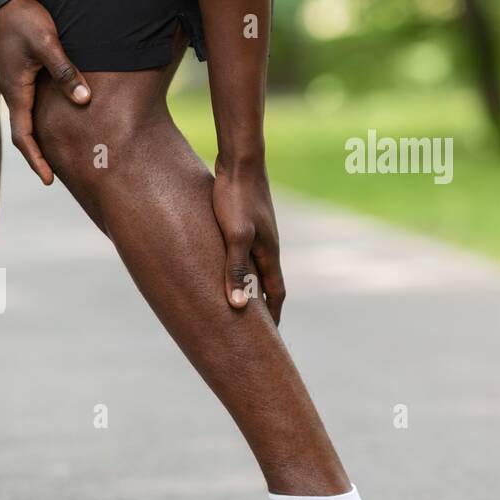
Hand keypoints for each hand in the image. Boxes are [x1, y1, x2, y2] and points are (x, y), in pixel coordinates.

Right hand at [0, 0, 90, 183]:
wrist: (4, 1)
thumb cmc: (25, 21)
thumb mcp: (48, 44)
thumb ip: (66, 73)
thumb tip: (85, 101)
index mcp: (17, 93)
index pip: (24, 137)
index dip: (37, 160)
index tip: (49, 180)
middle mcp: (14, 94)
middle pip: (24, 136)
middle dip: (37, 158)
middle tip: (53, 178)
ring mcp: (17, 86)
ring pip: (27, 123)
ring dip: (38, 143)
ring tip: (55, 158)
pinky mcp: (22, 77)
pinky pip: (30, 109)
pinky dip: (39, 124)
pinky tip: (53, 125)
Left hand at [212, 161, 285, 324]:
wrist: (240, 160)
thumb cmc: (236, 197)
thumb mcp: (234, 236)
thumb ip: (235, 270)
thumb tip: (239, 307)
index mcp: (268, 253)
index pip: (275, 294)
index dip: (272, 317)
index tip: (269, 339)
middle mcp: (268, 245)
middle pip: (267, 283)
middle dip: (262, 307)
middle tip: (254, 329)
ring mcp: (258, 232)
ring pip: (256, 267)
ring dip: (250, 287)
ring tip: (238, 303)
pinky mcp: (246, 221)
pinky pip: (244, 252)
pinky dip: (239, 267)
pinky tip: (224, 267)